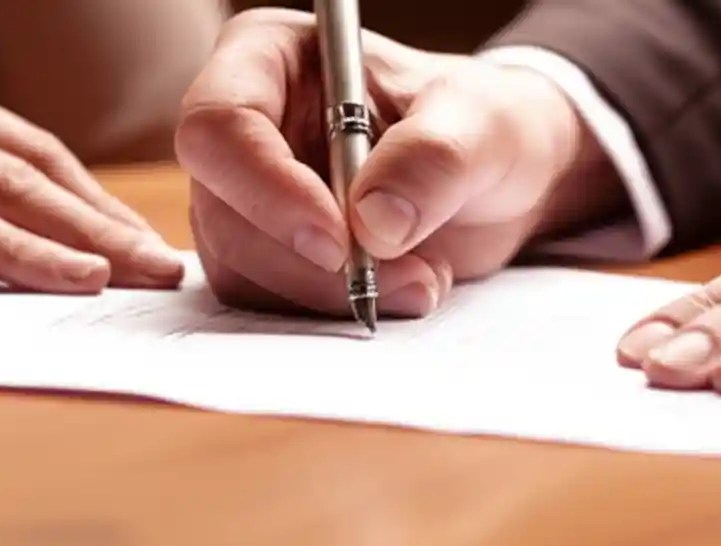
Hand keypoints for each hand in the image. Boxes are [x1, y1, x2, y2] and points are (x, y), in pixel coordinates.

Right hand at [175, 9, 623, 316]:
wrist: (500, 181)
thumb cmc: (482, 125)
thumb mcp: (481, 123)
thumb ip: (433, 159)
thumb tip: (373, 222)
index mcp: (271, 58)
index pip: (221, 124)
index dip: (266, 188)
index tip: (338, 241)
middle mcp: (244, 129)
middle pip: (224, 211)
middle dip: (312, 265)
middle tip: (409, 275)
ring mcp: (247, 198)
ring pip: (241, 268)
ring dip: (330, 295)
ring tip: (423, 277)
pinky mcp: (265, 256)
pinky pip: (268, 301)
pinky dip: (333, 312)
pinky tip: (400, 289)